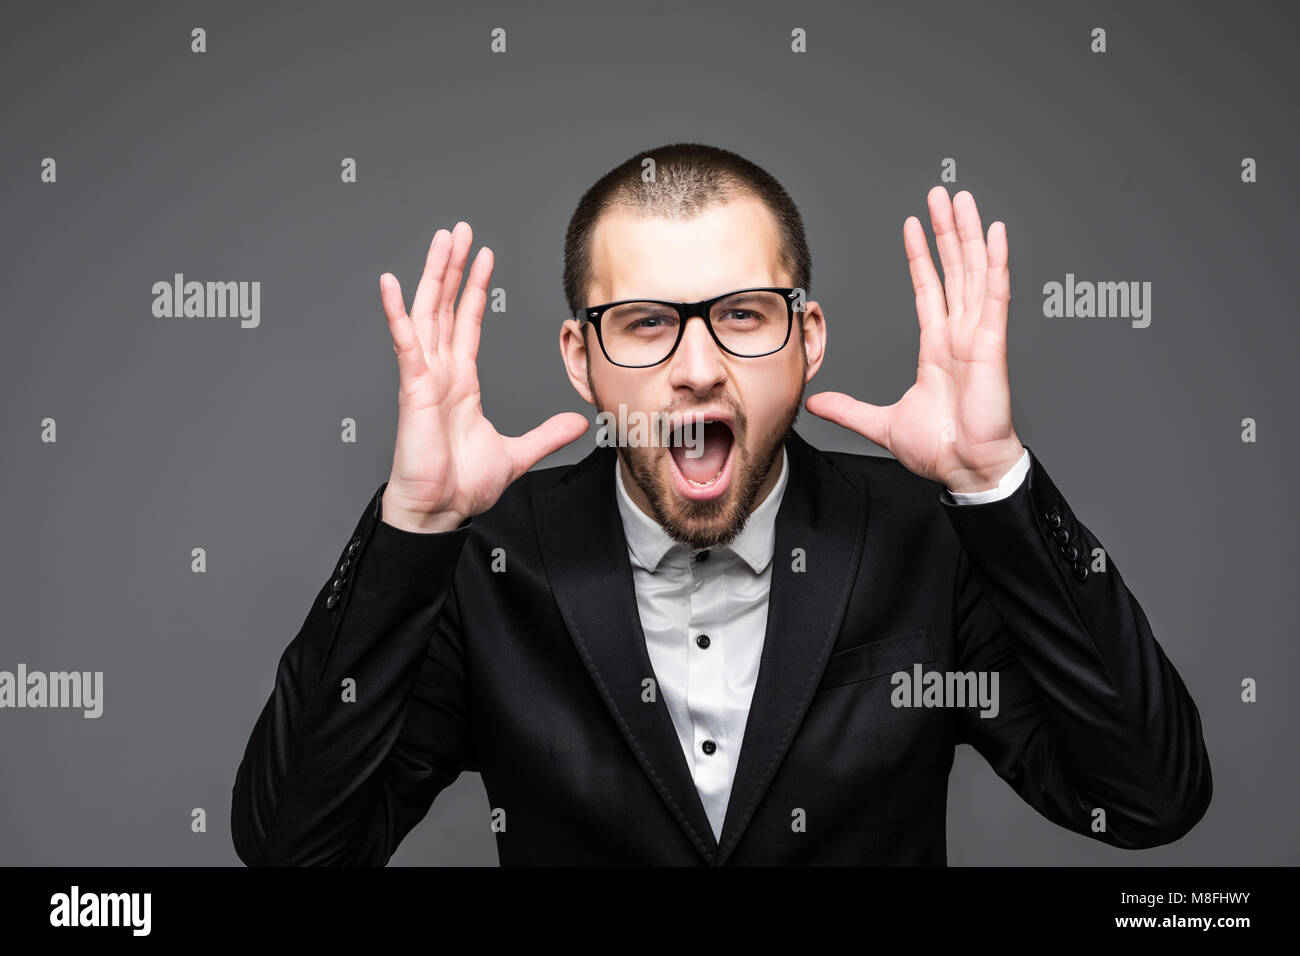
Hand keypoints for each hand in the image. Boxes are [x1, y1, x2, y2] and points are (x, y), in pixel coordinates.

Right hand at [379, 222, 588, 531]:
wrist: (440, 511)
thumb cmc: (462, 486)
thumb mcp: (517, 452)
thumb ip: (546, 434)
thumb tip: (576, 423)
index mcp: (460, 382)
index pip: (467, 322)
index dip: (474, 288)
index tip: (482, 256)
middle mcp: (440, 373)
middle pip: (445, 306)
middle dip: (452, 267)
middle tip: (459, 230)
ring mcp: (424, 378)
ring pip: (427, 313)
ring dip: (433, 275)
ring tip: (441, 240)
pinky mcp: (413, 390)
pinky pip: (405, 344)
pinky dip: (397, 313)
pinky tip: (391, 283)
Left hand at [806, 187, 1023, 493]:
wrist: (965, 469)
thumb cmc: (941, 449)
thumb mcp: (881, 423)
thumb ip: (848, 409)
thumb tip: (817, 402)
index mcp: (938, 348)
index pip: (929, 289)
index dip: (922, 256)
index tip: (913, 227)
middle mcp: (960, 336)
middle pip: (954, 270)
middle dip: (946, 231)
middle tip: (940, 195)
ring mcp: (978, 336)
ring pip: (973, 272)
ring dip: (968, 234)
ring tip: (962, 200)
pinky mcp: (992, 344)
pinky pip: (995, 295)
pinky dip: (996, 262)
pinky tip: (994, 233)